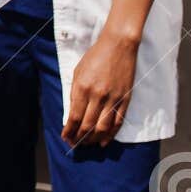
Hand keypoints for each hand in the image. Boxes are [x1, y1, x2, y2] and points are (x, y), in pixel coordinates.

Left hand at [63, 31, 137, 147]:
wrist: (118, 46)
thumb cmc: (95, 56)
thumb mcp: (78, 72)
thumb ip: (75, 93)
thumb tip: (73, 114)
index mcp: (82, 87)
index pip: (74, 117)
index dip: (69, 130)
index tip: (65, 138)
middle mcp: (98, 95)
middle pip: (88, 125)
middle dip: (79, 138)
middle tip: (74, 145)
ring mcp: (113, 98)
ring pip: (103, 127)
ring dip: (94, 139)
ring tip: (87, 145)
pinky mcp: (125, 99)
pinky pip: (118, 121)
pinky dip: (111, 134)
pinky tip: (104, 141)